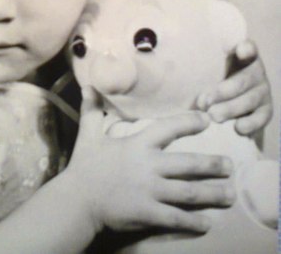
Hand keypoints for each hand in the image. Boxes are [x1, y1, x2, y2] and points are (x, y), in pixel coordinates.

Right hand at [65, 87, 233, 234]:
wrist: (76, 201)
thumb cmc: (85, 166)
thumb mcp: (88, 135)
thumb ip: (92, 110)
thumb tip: (87, 84)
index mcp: (137, 145)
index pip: (168, 128)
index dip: (189, 123)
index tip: (207, 121)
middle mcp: (148, 166)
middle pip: (188, 164)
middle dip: (212, 165)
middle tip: (230, 165)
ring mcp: (150, 191)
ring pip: (189, 192)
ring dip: (212, 193)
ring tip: (229, 194)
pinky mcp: (148, 213)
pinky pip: (176, 218)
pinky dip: (194, 221)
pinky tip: (207, 222)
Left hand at [196, 39, 272, 134]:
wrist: (228, 100)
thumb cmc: (210, 76)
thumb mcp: (205, 66)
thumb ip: (196, 60)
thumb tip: (166, 55)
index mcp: (242, 55)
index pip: (248, 48)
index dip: (246, 49)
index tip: (240, 50)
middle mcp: (255, 71)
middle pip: (243, 80)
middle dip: (222, 91)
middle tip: (202, 102)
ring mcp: (262, 91)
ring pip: (250, 99)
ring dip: (231, 108)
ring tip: (213, 116)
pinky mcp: (265, 110)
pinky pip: (262, 118)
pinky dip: (251, 123)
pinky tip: (238, 128)